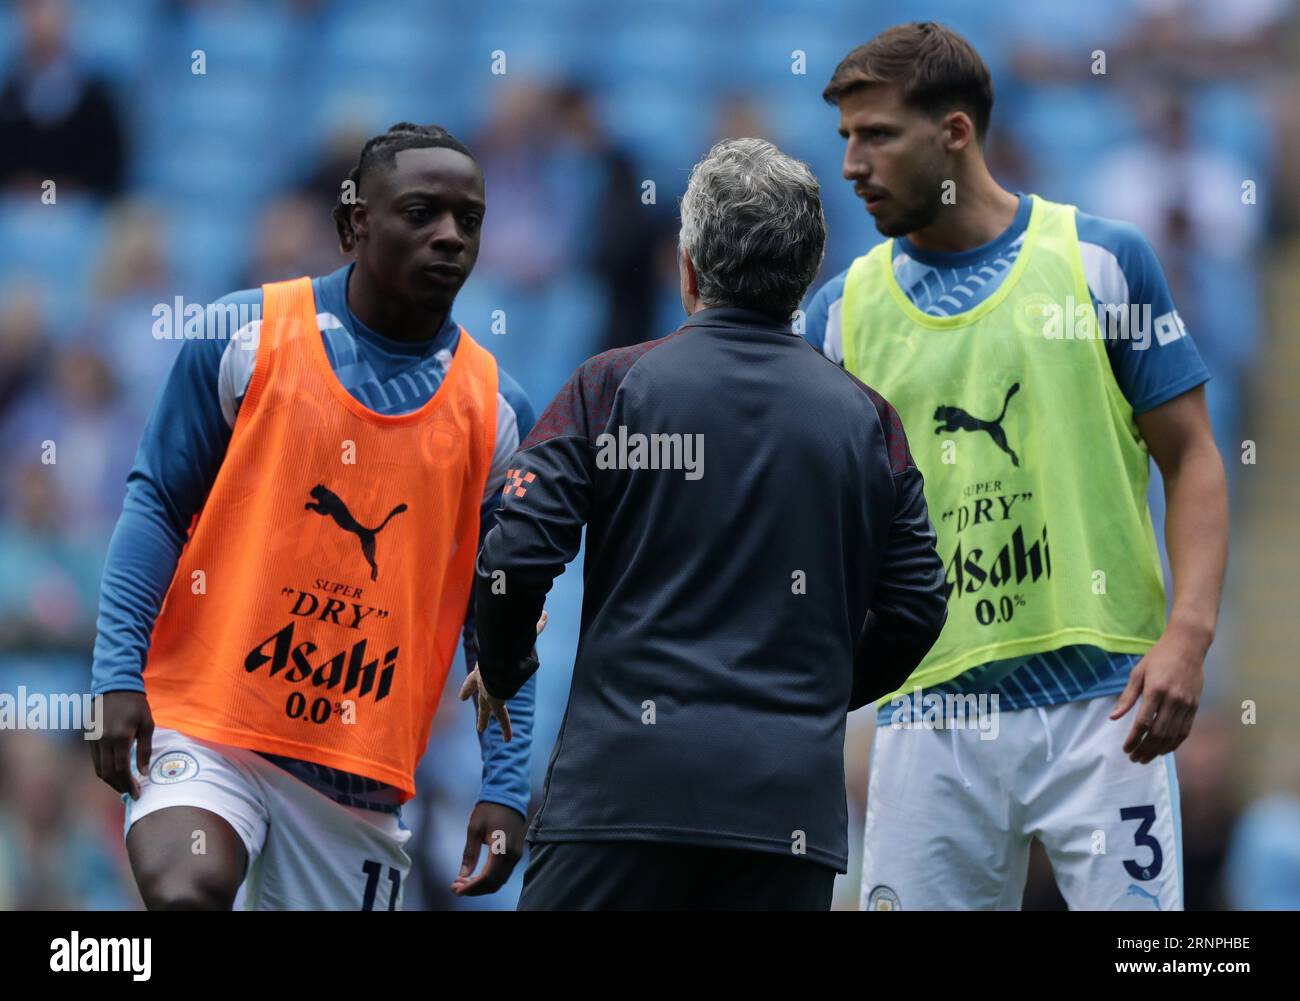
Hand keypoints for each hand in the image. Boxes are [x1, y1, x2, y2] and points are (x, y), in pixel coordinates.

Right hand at [89, 690, 153, 798]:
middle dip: (119, 786)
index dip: (128, 784)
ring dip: (110, 781)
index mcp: (120, 737)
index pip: (121, 769)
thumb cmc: (136, 705)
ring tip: (124, 786)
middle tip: (131, 793)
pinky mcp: (88, 737)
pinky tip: (115, 773)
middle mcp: (103, 740)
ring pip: (98, 768)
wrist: (115, 686)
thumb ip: (145, 750)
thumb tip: (143, 773)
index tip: (137, 794)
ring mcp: (93, 739)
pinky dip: (104, 770)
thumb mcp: (148, 725)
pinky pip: (95, 760)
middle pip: (107, 773)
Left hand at [451, 801, 526, 896]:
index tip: (456, 889)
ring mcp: (516, 856)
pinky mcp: (515, 854)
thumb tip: (462, 875)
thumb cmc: (489, 810)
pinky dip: (489, 879)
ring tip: (463, 883)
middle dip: (475, 889)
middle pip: (494, 883)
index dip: (471, 887)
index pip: (487, 877)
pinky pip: (502, 873)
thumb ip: (469, 854)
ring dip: (481, 886)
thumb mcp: (474, 829)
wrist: (508, 796)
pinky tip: (475, 876)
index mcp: (502, 849)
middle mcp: (512, 856)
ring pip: (499, 881)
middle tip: (456, 887)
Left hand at [458, 611, 547, 740]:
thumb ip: (532, 628)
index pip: (472, 680)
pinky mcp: (498, 705)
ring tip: (481, 730)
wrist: (496, 667)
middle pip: (480, 699)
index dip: (467, 688)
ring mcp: (490, 697)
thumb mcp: (513, 640)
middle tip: (472, 719)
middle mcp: (484, 686)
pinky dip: (507, 730)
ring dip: (484, 722)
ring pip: (487, 713)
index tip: (460, 698)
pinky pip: (504, 721)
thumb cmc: (501, 651)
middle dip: (477, 708)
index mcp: (482, 672)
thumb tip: (545, 614)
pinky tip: (507, 739)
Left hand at [1110, 629, 1204, 763]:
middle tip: (1134, 758)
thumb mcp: (1137, 673)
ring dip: (1159, 750)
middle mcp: (1173, 699)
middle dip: (1145, 748)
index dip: (1134, 739)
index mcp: (1155, 690)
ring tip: (1146, 758)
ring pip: (1173, 735)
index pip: (1143, 722)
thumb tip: (1113, 717)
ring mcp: (1186, 704)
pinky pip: (1185, 730)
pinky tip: (1164, 750)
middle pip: (1158, 733)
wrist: (1187, 646)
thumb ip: (1127, 697)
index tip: (1126, 748)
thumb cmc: (1158, 657)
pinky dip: (1175, 743)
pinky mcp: (1195, 706)